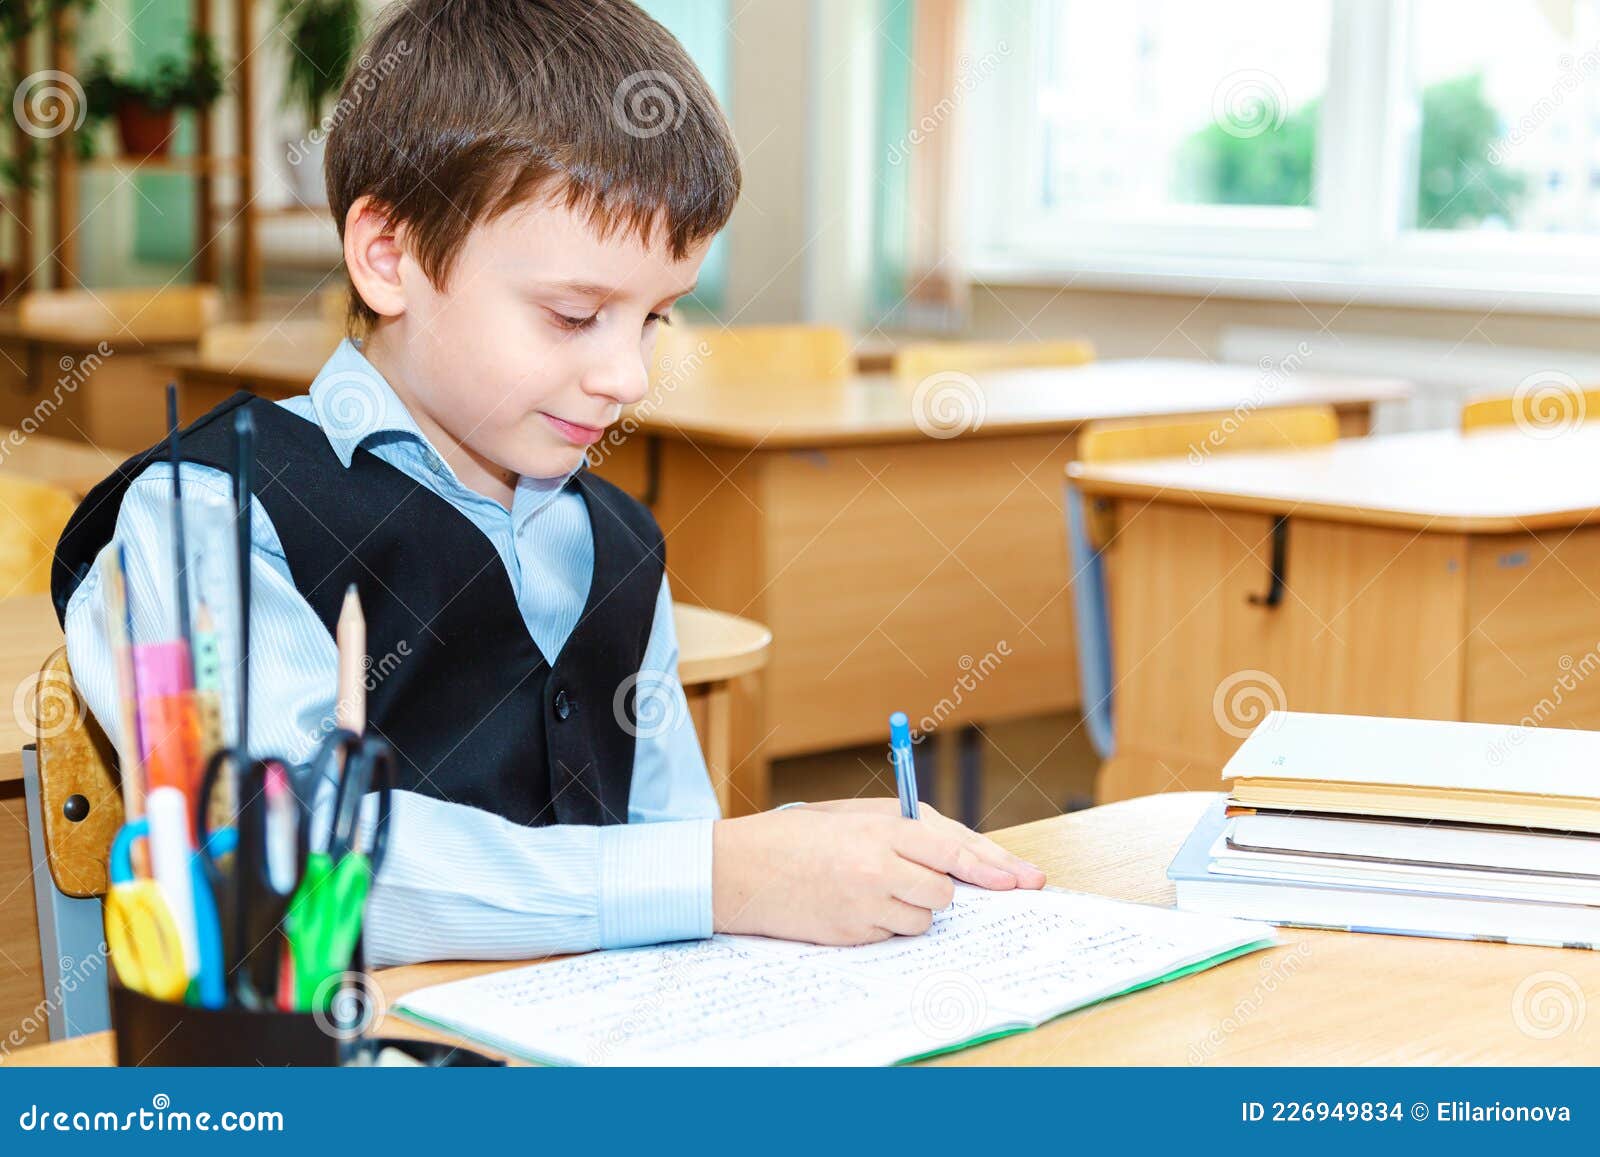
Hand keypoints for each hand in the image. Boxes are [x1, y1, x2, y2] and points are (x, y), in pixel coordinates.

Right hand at [711, 801, 1045, 945]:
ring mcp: (863, 905)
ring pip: (923, 919)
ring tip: (874, 887)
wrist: (742, 868)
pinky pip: (892, 936)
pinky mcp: (850, 934)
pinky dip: (884, 924)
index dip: (993, 865)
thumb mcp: (856, 816)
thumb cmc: (801, 835)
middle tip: (929, 881)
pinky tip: (854, 905)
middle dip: (942, 887)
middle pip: (945, 890)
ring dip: (912, 909)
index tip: (1024, 880)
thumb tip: (964, 857)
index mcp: (881, 828)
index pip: (952, 847)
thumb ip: (909, 830)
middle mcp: (876, 867)